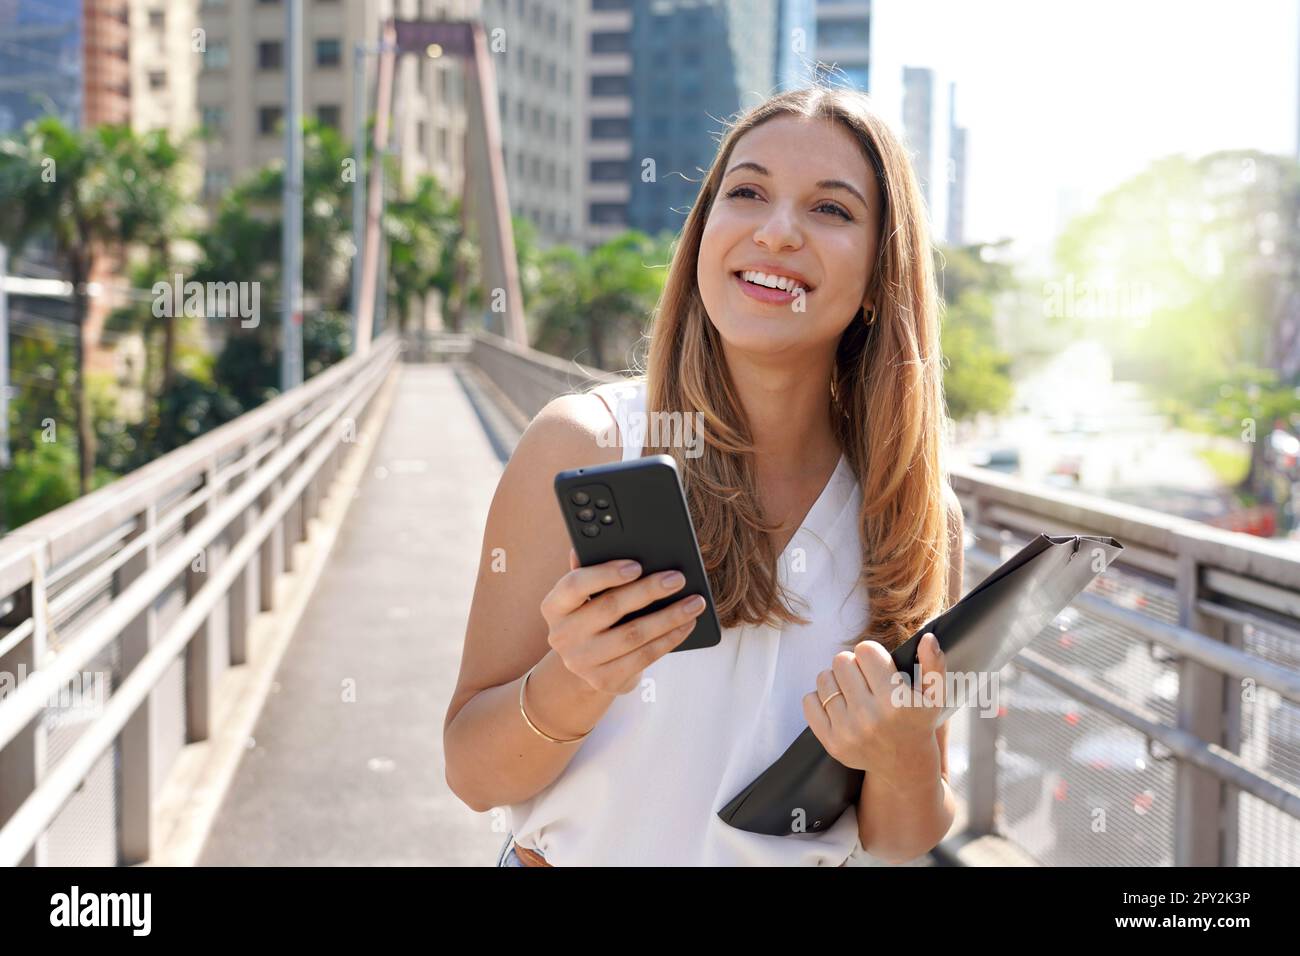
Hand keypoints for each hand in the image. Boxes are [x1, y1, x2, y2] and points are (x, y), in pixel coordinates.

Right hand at [539, 549, 707, 695]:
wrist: (587, 664)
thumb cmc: (592, 616)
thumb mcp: (585, 596)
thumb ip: (591, 569)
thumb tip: (603, 541)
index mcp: (554, 606)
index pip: (574, 585)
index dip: (606, 574)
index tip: (637, 565)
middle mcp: (562, 635)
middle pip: (610, 608)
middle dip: (648, 591)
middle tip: (677, 578)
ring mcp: (582, 662)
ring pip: (633, 635)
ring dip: (669, 617)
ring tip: (694, 603)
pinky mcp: (605, 680)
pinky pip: (644, 657)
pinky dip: (670, 639)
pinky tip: (686, 625)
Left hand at [802, 632, 946, 791]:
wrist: (904, 765)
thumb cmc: (918, 721)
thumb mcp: (935, 695)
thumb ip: (934, 664)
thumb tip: (928, 638)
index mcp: (896, 702)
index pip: (865, 650)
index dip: (872, 653)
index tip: (878, 665)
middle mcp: (870, 717)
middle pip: (841, 661)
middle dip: (853, 664)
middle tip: (864, 678)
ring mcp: (847, 732)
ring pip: (824, 678)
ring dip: (836, 680)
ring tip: (852, 691)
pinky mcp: (831, 743)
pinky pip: (809, 701)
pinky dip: (820, 698)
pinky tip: (839, 704)